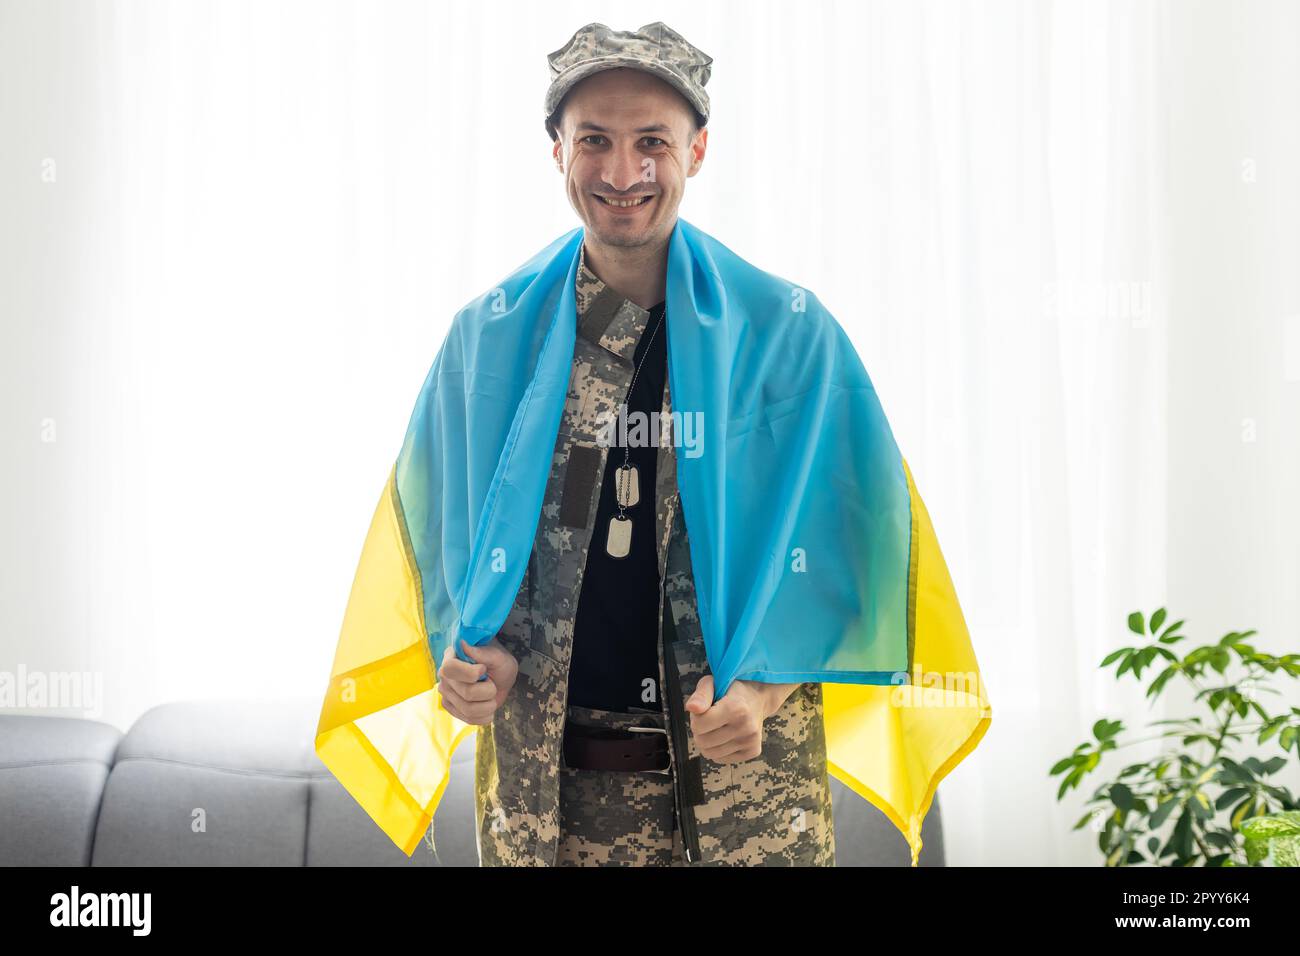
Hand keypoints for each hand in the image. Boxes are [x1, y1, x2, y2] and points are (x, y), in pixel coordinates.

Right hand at [436, 638, 518, 725]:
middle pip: (466, 693)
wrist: (499, 678)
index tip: (484, 669)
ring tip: (491, 695)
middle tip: (492, 682)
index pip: (450, 668)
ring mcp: (446, 693)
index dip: (472, 673)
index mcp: (451, 657)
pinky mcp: (451, 707)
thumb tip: (462, 644)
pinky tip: (488, 707)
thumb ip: (482, 653)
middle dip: (489, 690)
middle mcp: (444, 676)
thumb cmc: (498, 663)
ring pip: (469, 709)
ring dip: (489, 704)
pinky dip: (484, 716)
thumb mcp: (497, 656)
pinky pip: (468, 719)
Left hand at [683, 676, 799, 762]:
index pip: (699, 725)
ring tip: (716, 727)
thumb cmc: (731, 690)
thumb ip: (701, 695)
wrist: (758, 698)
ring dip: (707, 741)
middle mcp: (746, 726)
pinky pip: (721, 759)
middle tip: (709, 719)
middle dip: (699, 731)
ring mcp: (750, 741)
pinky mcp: (752, 752)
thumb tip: (692, 708)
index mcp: (736, 708)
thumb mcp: (713, 683)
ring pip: (710, 753)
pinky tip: (725, 736)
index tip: (704, 710)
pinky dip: (717, 749)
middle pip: (703, 741)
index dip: (696, 717)